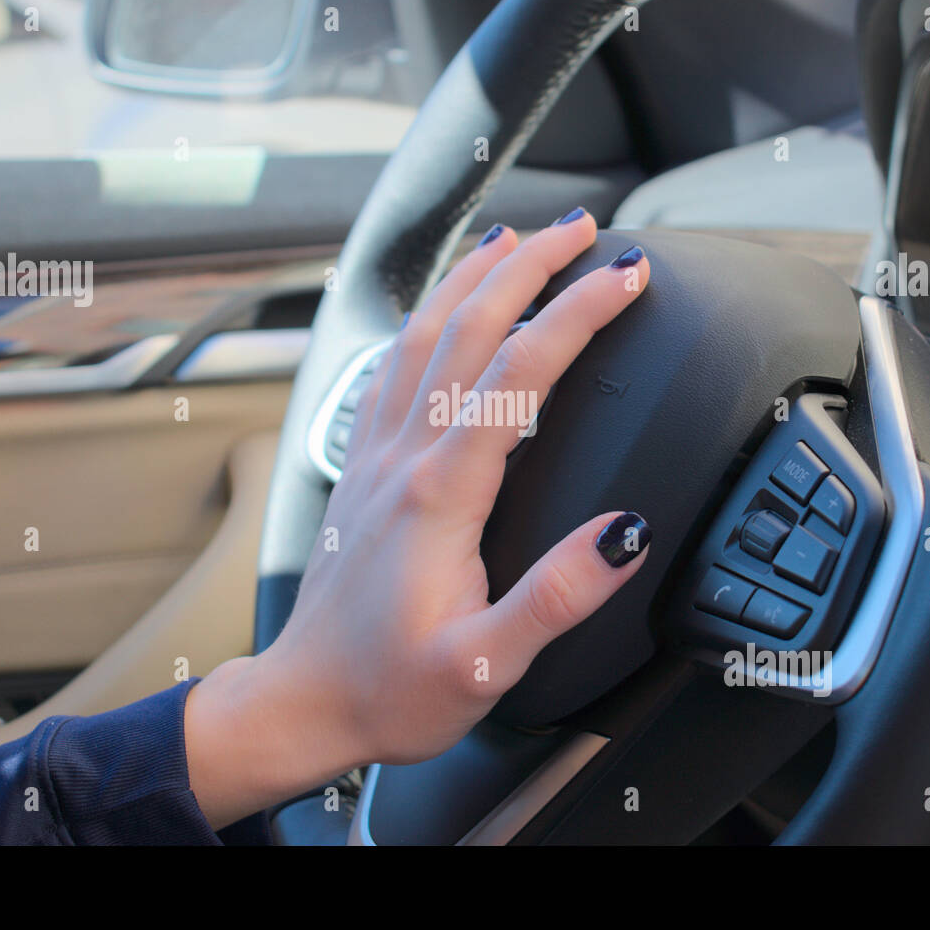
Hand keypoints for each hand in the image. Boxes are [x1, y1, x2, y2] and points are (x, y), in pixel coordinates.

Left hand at [185, 208, 651, 827]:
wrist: (302, 701)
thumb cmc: (390, 690)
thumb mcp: (485, 664)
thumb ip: (557, 596)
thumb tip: (625, 532)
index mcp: (442, 493)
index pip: (521, 373)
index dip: (579, 313)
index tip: (627, 276)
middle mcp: (405, 456)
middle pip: (469, 329)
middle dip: (530, 266)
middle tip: (583, 228)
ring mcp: (376, 455)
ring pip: (422, 335)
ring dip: (471, 276)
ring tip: (514, 237)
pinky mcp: (361, 468)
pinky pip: (390, 368)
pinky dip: (424, 319)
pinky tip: (437, 312)